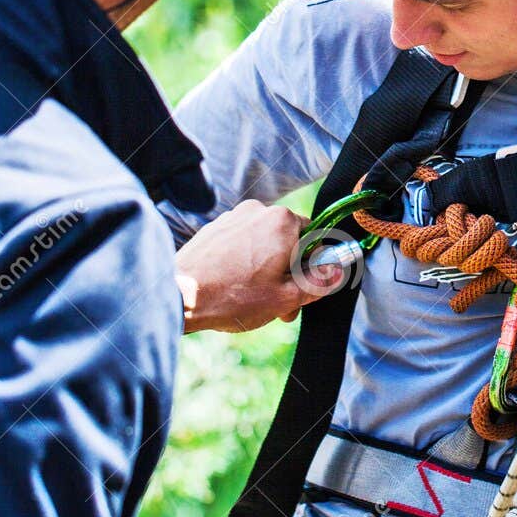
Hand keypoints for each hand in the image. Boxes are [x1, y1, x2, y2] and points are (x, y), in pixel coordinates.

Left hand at [175, 200, 343, 332]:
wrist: (177, 295)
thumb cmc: (232, 297)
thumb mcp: (286, 297)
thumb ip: (320, 281)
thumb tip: (340, 270)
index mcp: (283, 221)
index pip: (316, 238)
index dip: (314, 269)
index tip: (304, 293)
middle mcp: (259, 211)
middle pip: (290, 242)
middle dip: (289, 273)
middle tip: (279, 306)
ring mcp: (233, 217)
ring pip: (265, 244)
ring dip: (268, 270)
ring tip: (254, 300)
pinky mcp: (214, 228)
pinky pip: (242, 244)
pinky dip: (245, 263)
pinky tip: (234, 287)